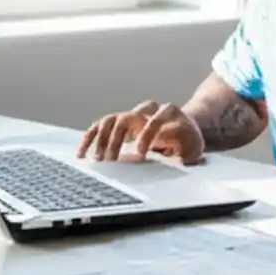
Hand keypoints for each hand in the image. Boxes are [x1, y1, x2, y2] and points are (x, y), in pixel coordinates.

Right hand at [76, 101, 206, 163]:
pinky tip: (82, 154)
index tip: (140, 154)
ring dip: (102, 139)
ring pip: (112, 120)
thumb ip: (186, 155)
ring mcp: (133, 114)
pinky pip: (101, 125)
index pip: (155, 121)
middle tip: (112, 160)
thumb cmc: (187, 142)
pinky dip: (90, 138)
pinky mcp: (121, 121)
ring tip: (98, 160)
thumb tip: (177, 163)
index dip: (147, 135)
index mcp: (169, 114)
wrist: (182, 127)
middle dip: (118, 139)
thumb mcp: (194, 149)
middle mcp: (149, 110)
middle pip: (129, 117)